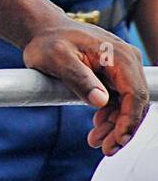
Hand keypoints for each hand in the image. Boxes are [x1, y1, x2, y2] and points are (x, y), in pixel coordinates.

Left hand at [22, 19, 148, 154]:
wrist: (43, 31)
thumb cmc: (48, 42)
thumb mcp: (57, 58)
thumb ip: (79, 78)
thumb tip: (100, 101)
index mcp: (119, 56)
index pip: (135, 95)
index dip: (129, 121)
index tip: (117, 141)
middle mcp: (128, 61)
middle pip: (136, 103)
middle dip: (122, 129)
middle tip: (105, 149)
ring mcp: (122, 69)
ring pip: (128, 105)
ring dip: (115, 126)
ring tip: (95, 141)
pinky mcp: (114, 76)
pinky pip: (119, 101)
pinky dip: (111, 117)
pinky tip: (97, 128)